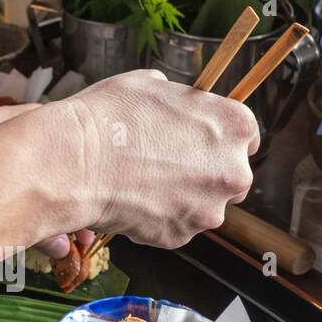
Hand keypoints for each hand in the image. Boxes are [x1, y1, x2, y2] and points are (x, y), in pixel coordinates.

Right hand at [54, 69, 258, 248]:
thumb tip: (181, 109)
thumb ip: (182, 102)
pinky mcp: (181, 236)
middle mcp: (233, 172)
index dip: (220, 139)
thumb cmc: (109, 118)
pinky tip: (133, 200)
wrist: (74, 163)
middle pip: (231, 177)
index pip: (246, 137)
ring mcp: (208, 210)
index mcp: (234, 127)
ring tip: (144, 183)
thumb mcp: (152, 85)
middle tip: (168, 165)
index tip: (205, 142)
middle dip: (206, 173)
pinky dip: (159, 218)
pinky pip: (176, 227)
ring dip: (182, 198)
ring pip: (203, 206)